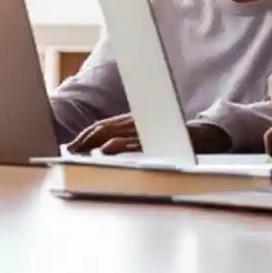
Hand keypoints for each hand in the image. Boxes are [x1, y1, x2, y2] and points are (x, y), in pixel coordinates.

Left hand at [67, 114, 232, 154]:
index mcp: (132, 120)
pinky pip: (131, 141)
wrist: (201, 135)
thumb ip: (128, 138)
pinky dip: (117, 145)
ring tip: (79, 152)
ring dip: (94, 142)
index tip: (71, 146)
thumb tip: (103, 150)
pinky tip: (105, 151)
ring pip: (113, 133)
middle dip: (83, 140)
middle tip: (70, 151)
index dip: (85, 135)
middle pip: (103, 128)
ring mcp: (144, 129)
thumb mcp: (147, 135)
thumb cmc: (172, 138)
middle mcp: (135, 121)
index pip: (102, 125)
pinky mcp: (153, 139)